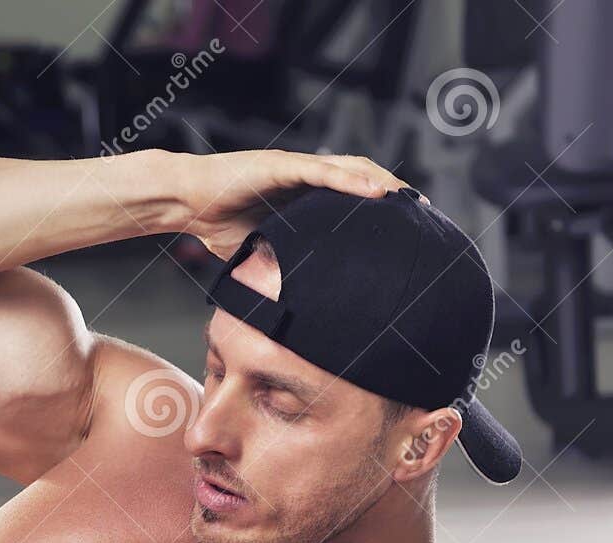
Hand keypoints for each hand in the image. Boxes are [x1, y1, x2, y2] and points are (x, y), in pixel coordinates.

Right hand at [168, 150, 416, 259]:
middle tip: (424, 213)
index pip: (353, 199)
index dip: (383, 210)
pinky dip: (351, 180)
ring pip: (351, 170)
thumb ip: (281, 269)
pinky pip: (323, 171)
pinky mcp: (281, 165)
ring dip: (383, 183)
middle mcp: (306, 179)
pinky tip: (376, 190)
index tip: (409, 228)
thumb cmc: (218, 226)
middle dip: (396, 195)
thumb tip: (296, 307)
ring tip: (410, 199)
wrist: (187, 203)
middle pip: (362, 180)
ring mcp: (296, 169)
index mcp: (305, 198)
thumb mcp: (261, 254)